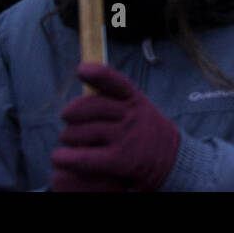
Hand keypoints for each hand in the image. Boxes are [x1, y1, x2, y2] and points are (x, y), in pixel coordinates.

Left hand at [50, 63, 180, 191]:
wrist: (174, 162)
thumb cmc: (148, 134)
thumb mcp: (140, 109)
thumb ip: (116, 100)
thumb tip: (84, 90)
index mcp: (136, 100)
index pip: (116, 83)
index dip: (98, 74)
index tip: (82, 70)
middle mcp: (132, 116)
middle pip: (90, 108)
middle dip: (72, 113)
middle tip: (67, 118)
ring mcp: (127, 137)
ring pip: (83, 132)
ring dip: (68, 137)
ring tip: (67, 141)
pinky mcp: (121, 161)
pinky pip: (85, 158)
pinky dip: (67, 158)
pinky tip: (60, 158)